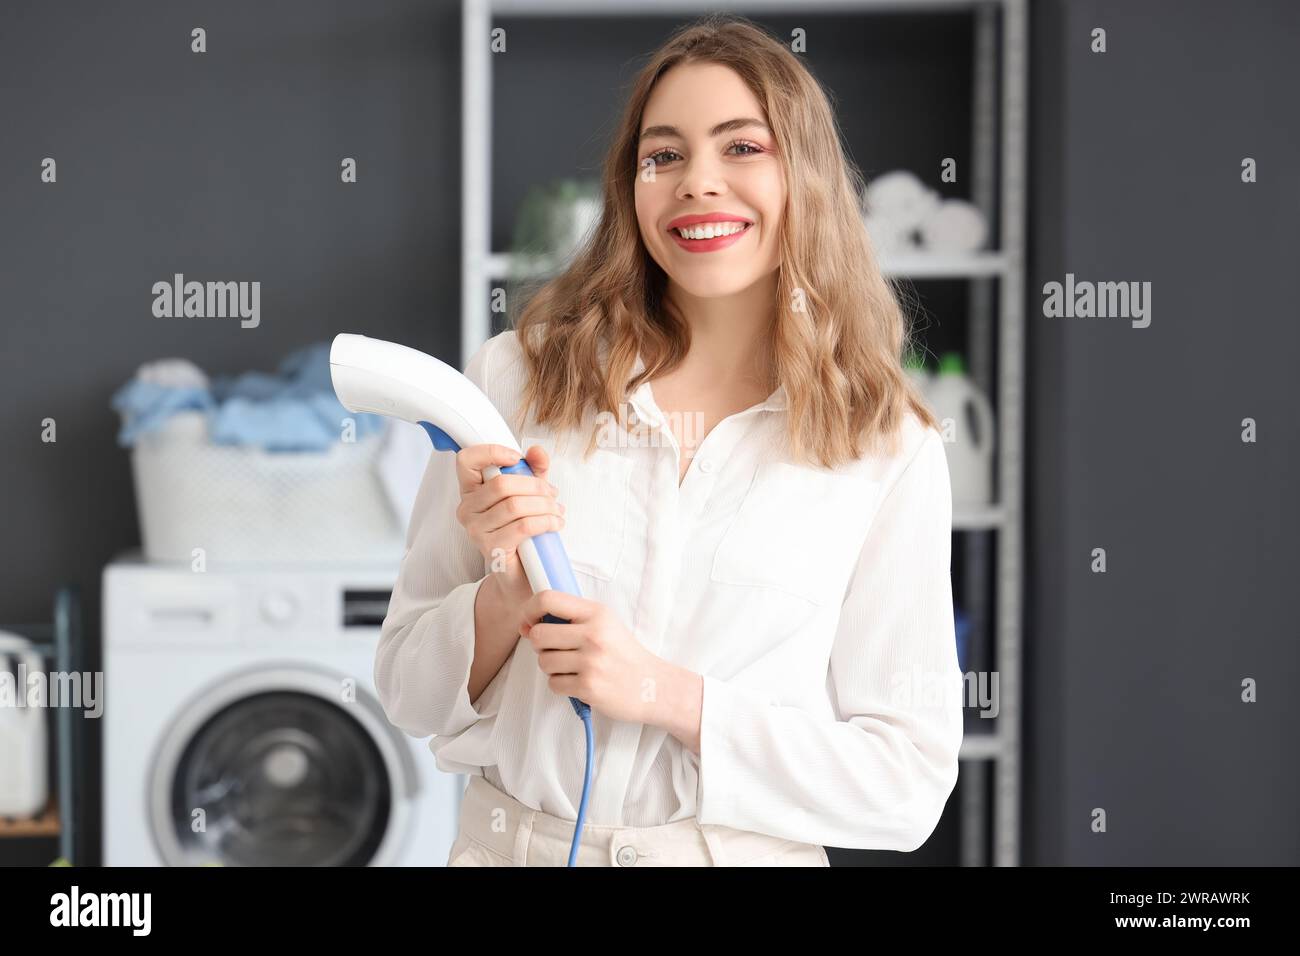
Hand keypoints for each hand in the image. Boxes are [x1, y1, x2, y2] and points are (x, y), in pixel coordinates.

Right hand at [453, 443, 562, 605]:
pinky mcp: (490, 548)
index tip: (517, 458)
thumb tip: (536, 451)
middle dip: (536, 486)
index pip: (467, 460)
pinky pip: (523, 526)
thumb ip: (533, 469)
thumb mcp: (530, 493)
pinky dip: (545, 522)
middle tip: (552, 494)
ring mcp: (476, 530)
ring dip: (545, 506)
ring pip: (515, 505)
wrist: (522, 576)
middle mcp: (467, 509)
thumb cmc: (523, 532)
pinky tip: (556, 524)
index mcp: (471, 490)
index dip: (492, 452)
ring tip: (558, 511)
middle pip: (502, 484)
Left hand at [517, 590, 663, 724]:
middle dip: (540, 645)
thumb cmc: (624, 655)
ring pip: (544, 661)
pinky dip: (561, 685)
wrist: (653, 686)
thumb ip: (572, 618)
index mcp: (596, 613)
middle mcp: (593, 634)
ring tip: (572, 668)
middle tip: (555, 650)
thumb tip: (529, 624)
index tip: (529, 622)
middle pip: (539, 634)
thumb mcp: (605, 624)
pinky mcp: (588, 686)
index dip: (529, 610)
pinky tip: (578, 682)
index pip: (548, 599)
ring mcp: (591, 662)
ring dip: (552, 667)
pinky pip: (553, 684)